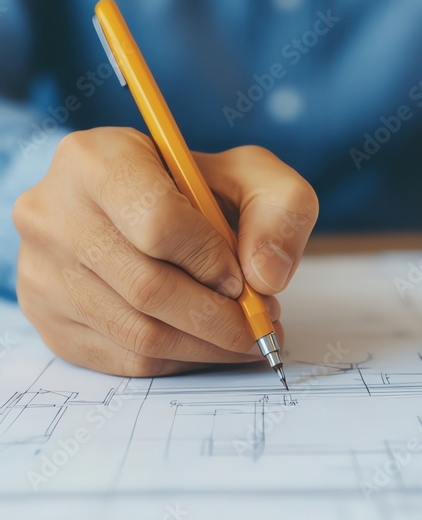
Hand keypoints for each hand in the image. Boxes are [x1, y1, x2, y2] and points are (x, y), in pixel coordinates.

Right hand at [12, 127, 318, 375]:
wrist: (142, 210)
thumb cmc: (198, 190)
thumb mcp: (253, 176)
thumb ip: (281, 210)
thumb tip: (266, 277)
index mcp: (95, 159)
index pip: (156, 222)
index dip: (211, 260)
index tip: (243, 278)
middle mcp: (52, 213)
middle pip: (147, 288)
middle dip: (219, 318)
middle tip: (261, 326)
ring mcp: (42, 270)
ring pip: (138, 332)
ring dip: (206, 346)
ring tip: (244, 336)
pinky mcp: (48, 318)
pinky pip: (124, 359)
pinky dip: (180, 360)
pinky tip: (208, 345)